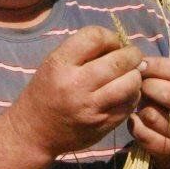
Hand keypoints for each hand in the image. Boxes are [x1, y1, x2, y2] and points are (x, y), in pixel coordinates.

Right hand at [6, 26, 144, 159]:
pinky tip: (124, 93)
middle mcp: (76, 85)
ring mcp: (91, 107)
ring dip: (135, 76)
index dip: (110, 37)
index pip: (95, 37)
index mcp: (60, 64)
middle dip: (132, 55)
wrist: (34, 132)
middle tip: (132, 57)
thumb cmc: (45, 92)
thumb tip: (120, 45)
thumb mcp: (54, 65)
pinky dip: (132, 95)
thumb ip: (83, 52)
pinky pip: (129, 104)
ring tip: (130, 75)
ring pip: (130, 83)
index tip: (112, 44)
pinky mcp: (103, 125)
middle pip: (119, 61)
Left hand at [128, 56, 169, 164]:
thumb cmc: (169, 99)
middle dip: (149, 87)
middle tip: (139, 85)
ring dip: (140, 108)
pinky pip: (144, 135)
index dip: (158, 66)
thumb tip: (136, 63)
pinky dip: (135, 125)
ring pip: (153, 116)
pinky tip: (136, 120)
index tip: (140, 64)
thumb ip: (159, 70)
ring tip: (140, 105)